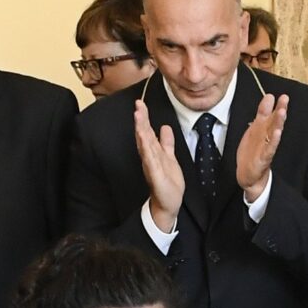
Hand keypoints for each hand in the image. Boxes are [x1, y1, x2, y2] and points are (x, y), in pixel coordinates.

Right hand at [132, 101, 184, 230]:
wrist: (168, 204)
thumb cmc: (167, 182)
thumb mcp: (169, 157)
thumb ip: (166, 142)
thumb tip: (165, 127)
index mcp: (154, 152)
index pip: (147, 132)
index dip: (144, 118)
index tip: (140, 103)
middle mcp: (150, 158)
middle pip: (144, 136)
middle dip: (141, 121)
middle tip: (138, 105)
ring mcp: (152, 167)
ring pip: (145, 147)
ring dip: (142, 132)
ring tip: (139, 119)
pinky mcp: (156, 177)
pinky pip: (151, 163)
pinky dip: (148, 152)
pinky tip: (145, 143)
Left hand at [235, 93, 286, 197]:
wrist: (248, 175)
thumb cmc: (253, 151)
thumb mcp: (255, 128)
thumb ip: (263, 113)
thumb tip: (269, 96)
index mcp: (265, 129)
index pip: (272, 114)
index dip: (276, 105)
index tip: (281, 95)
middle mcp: (268, 137)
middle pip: (275, 122)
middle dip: (280, 110)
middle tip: (285, 99)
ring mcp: (267, 147)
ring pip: (274, 133)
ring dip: (279, 122)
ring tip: (282, 112)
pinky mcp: (264, 158)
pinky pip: (270, 148)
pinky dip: (274, 140)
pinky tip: (277, 133)